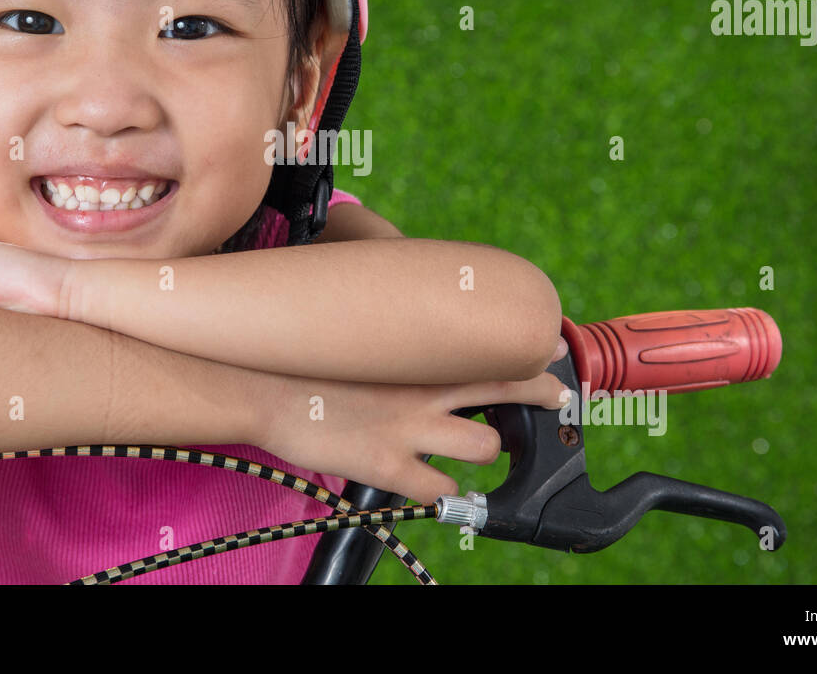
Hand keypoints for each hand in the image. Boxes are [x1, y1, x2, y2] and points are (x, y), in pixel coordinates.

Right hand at [256, 337, 570, 504]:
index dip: (530, 354)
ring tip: (476, 445)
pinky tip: (434, 480)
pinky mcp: (389, 469)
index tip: (550, 350)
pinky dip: (443, 489)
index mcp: (418, 355)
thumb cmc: (307, 357)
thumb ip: (398, 335)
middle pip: (509, 393)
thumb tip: (418, 323)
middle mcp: (425, 391)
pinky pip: (442, 492)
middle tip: (555, 397)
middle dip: (541, 397)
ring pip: (486, 448)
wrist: (261, 386)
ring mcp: (410, 431)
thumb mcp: (362, 335)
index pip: (495, 350)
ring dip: (485, 449)